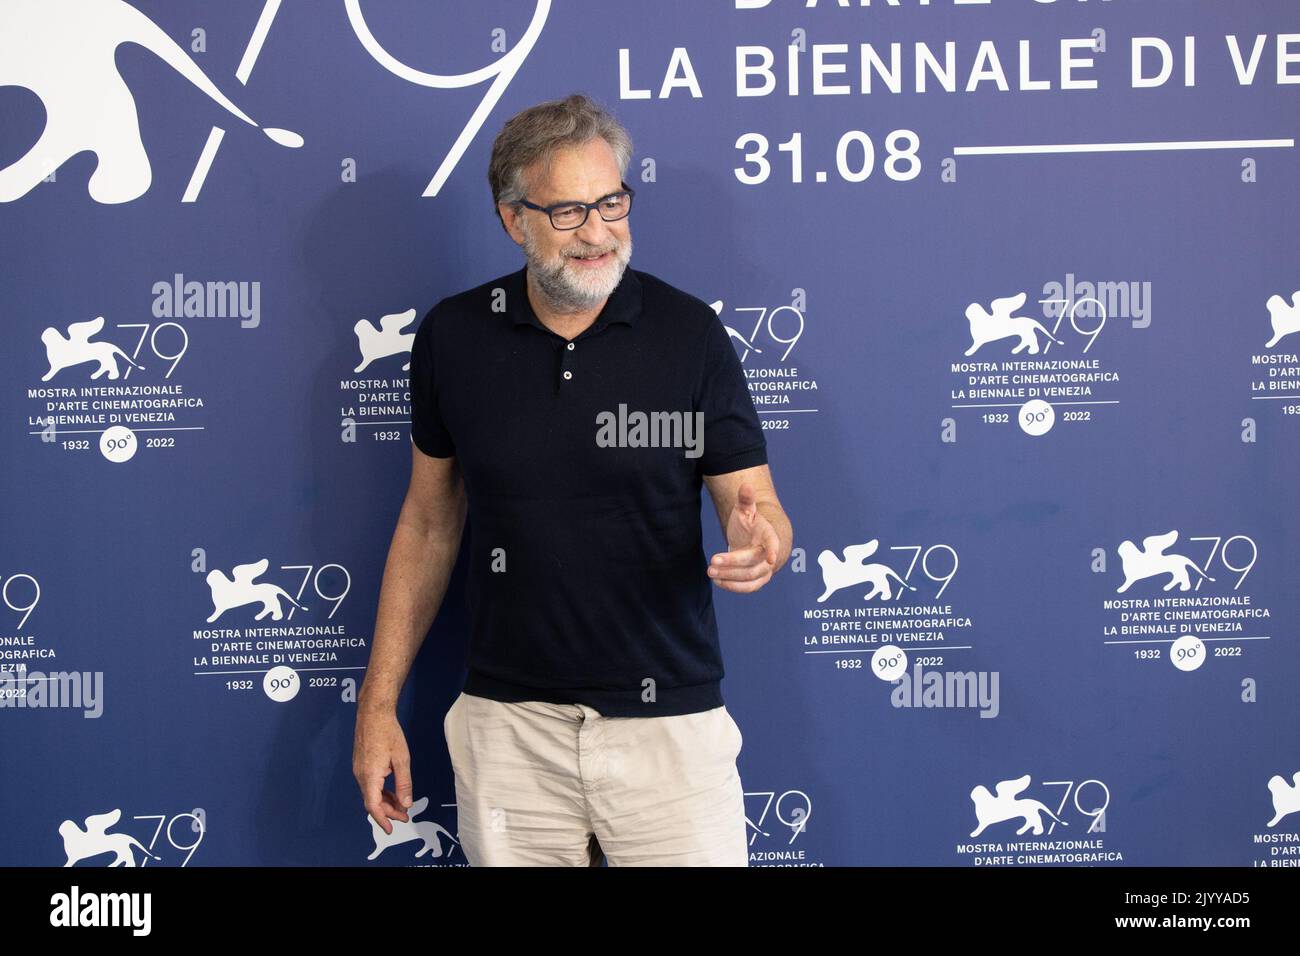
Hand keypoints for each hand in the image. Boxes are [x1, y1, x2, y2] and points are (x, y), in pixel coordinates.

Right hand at [352, 706, 413, 833]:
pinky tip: (392, 792)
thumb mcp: (401, 759)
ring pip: (371, 793)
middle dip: (389, 811)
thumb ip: (404, 784)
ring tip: (402, 806)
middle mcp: (360, 775)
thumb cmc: (388, 732)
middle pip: (372, 801)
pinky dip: (381, 791)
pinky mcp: (360, 764)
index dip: (382, 819)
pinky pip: (369, 784)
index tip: (390, 829)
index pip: (373, 806)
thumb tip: (406, 804)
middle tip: (405, 816)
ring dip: (385, 802)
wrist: (373, 713)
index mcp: (369, 776)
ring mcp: (358, 770)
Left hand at [708, 481, 778, 592]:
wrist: (757, 541)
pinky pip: (748, 588)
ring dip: (730, 578)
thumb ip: (746, 500)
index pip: (773, 544)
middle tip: (712, 561)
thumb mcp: (746, 511)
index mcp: (769, 536)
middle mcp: (769, 555)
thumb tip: (746, 485)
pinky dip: (733, 587)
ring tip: (710, 572)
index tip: (770, 559)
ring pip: (750, 578)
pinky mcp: (757, 581)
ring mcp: (765, 570)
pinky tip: (717, 581)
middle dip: (733, 563)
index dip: (773, 551)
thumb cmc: (751, 525)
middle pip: (753, 563)